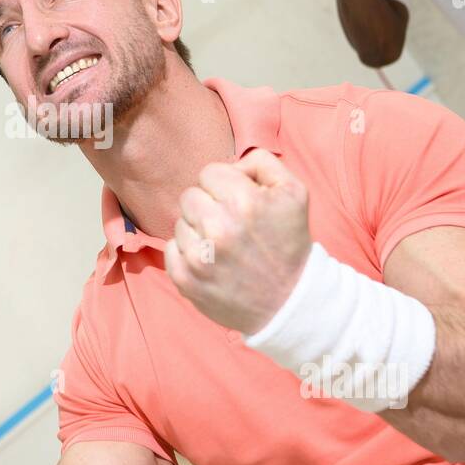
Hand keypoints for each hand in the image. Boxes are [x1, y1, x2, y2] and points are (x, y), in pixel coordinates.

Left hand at [165, 149, 311, 335]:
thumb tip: (231, 164)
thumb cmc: (290, 243)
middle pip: (189, 196)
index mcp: (244, 201)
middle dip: (208, 206)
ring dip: (198, 231)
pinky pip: (170, 249)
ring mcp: (199, 257)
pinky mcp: (186, 280)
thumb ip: (261, 163)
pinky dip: (186, 253)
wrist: (290, 302)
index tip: (237, 202)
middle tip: (229, 225)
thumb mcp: (293, 192)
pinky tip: (211, 261)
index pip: (209, 173)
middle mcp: (218, 227)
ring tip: (223, 246)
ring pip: (180, 223)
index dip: (224, 186)